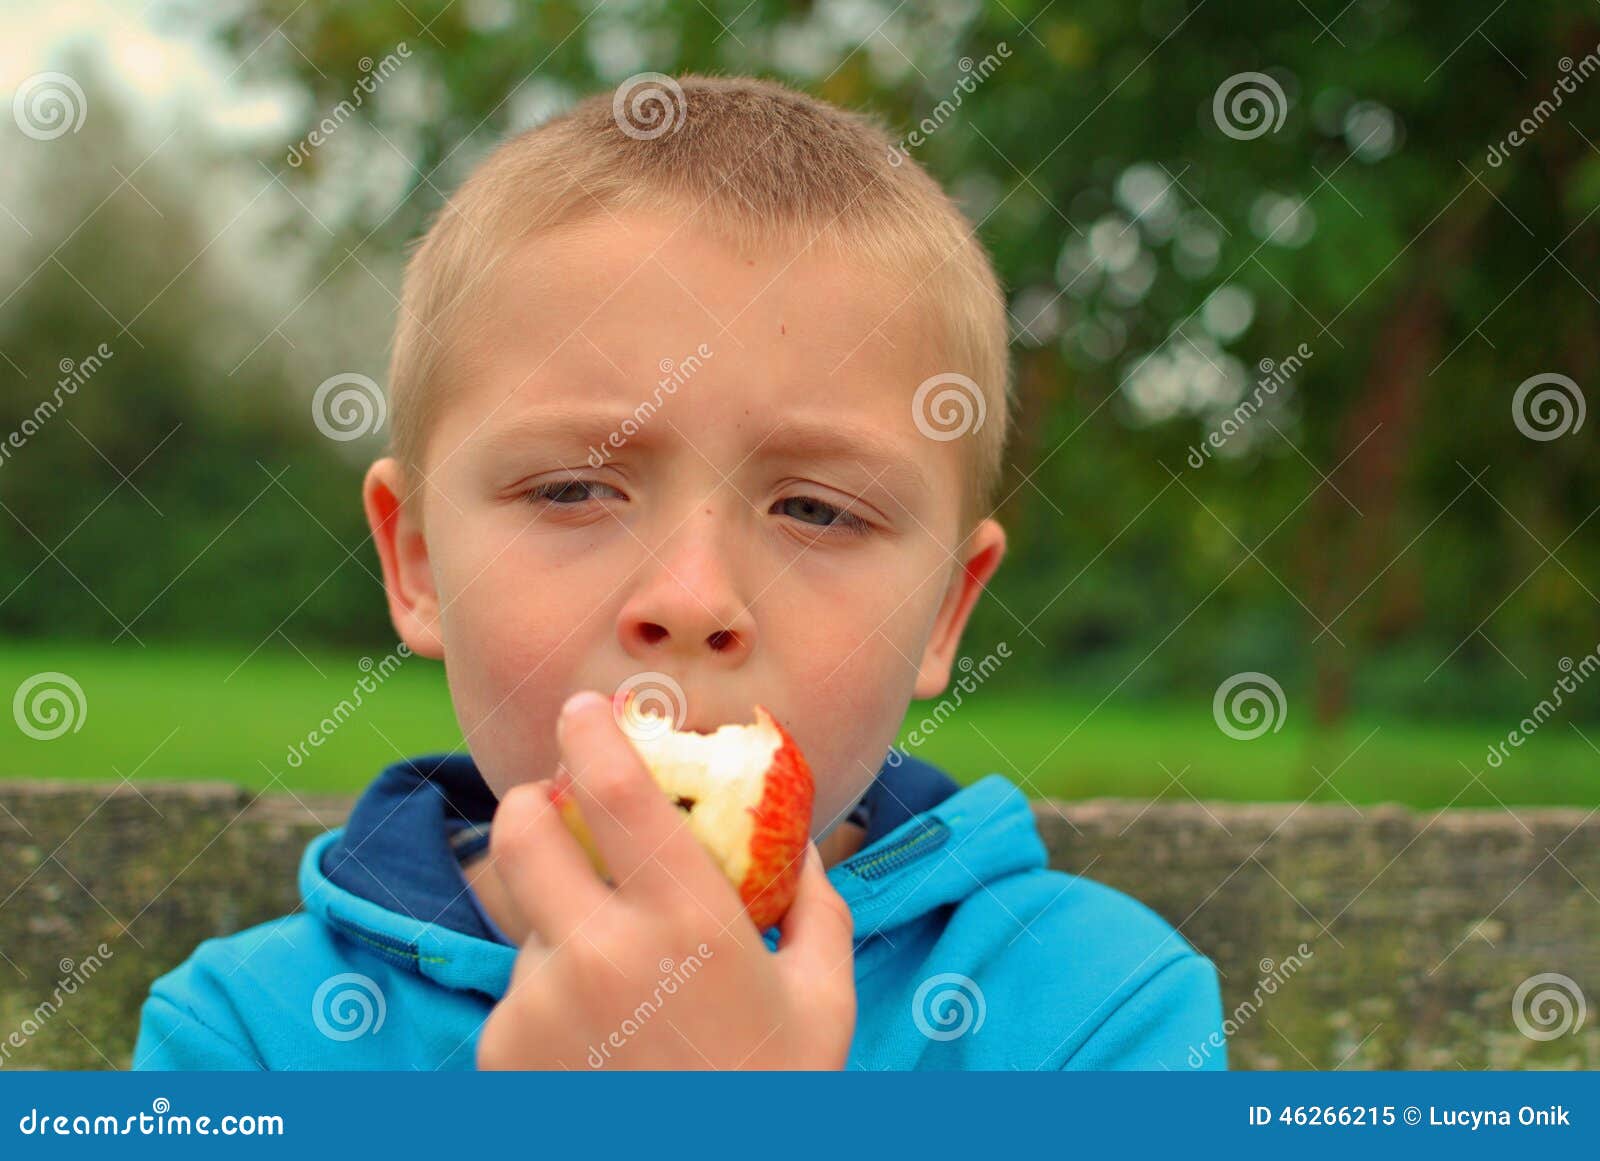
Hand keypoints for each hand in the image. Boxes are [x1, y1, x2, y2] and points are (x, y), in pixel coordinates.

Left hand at [476, 691, 856, 1069]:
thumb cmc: (774, 1099)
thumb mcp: (822, 1003)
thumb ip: (817, 909)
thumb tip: (803, 847)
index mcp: (686, 924)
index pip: (616, 790)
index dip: (592, 732)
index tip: (582, 708)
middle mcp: (598, 953)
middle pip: (520, 831)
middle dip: (532, 805)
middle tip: (556, 809)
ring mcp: (538, 1006)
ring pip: (526, 922)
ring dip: (557, 924)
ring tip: (615, 986)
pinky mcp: (501, 1055)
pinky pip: (518, 993)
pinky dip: (547, 999)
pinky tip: (597, 1046)